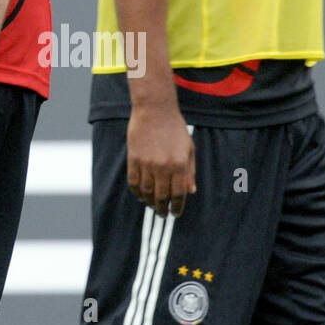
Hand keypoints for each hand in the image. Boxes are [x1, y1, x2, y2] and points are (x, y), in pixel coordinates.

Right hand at [126, 103, 195, 218]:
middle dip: (162, 209)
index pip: (179, 194)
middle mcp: (163, 166)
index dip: (177, 207)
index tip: (176, 213)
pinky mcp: (133, 159)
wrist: (155, 110)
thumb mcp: (188, 148)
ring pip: (146, 192)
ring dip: (149, 202)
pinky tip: (140, 195)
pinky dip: (136, 192)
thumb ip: (190, 171)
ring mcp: (147, 163)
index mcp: (179, 164)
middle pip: (161, 196)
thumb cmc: (175, 128)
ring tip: (152, 205)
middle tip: (163, 214)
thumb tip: (191, 191)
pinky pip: (133, 182)